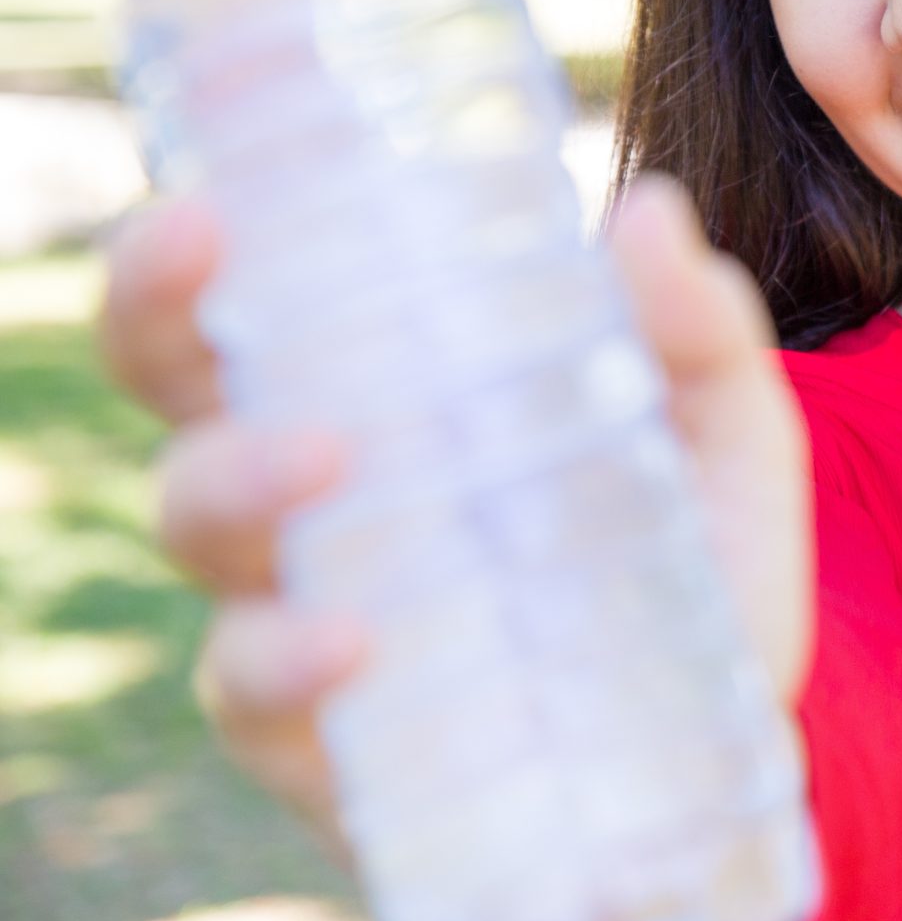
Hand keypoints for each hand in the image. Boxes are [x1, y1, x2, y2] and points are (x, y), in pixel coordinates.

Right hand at [97, 169, 815, 867]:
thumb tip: (652, 208)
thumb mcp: (726, 443)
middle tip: (201, 242)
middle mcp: (319, 485)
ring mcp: (303, 604)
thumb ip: (703, 337)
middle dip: (156, 305)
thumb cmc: (693, 572)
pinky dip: (285, 658)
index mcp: (394, 386)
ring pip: (198, 521)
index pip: (261, 283)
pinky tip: (350, 640)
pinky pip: (252, 690)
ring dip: (237, 473)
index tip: (209, 159)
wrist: (718, 762)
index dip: (199, 220)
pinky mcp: (317, 734)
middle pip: (177, 379)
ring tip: (325, 456)